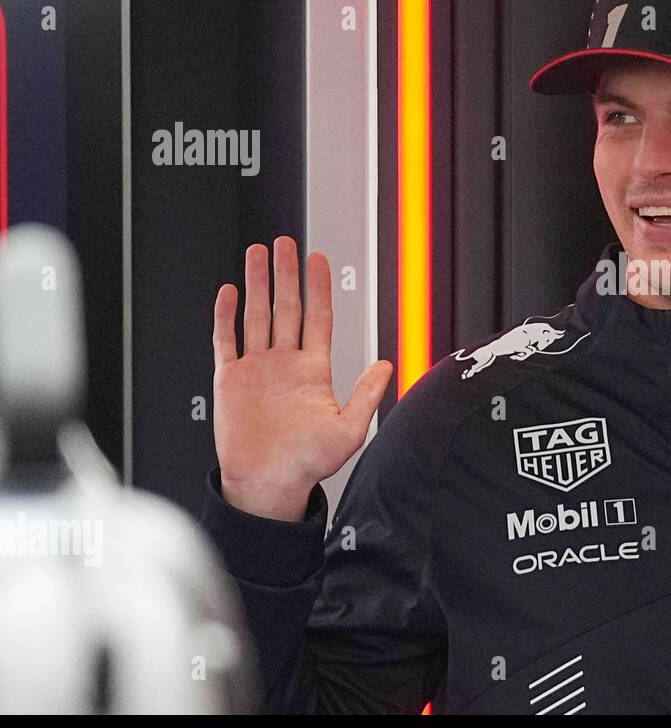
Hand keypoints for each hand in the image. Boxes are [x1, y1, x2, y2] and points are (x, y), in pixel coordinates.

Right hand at [213, 236, 392, 521]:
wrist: (267, 485)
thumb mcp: (349, 429)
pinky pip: (226, 340)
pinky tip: (228, 292)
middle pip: (286, 307)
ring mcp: (257, 369)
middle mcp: (285, 364)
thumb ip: (366, 394)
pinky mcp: (230, 380)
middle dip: (285, 273)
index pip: (317, 317)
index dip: (318, 287)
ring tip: (257, 254)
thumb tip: (388, 365)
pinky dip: (225, 316)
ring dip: (256, 284)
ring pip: (256, 315)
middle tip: (285, 243)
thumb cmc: (308, 464)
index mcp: (313, 371)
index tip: (318, 260)